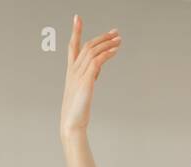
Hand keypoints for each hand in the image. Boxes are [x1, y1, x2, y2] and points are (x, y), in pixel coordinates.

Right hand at [60, 15, 120, 139]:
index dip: (75, 31)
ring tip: (119, 40)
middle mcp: (73, 70)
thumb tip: (97, 69)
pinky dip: (106, 54)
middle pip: (87, 46)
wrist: (72, 123)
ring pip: (93, 52)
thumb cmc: (78, 110)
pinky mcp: (85, 81)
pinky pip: (96, 62)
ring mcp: (78, 75)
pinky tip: (115, 51)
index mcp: (71, 72)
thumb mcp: (84, 89)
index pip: (72, 47)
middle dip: (102, 37)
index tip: (78, 17)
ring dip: (107, 44)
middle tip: (115, 32)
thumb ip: (90, 76)